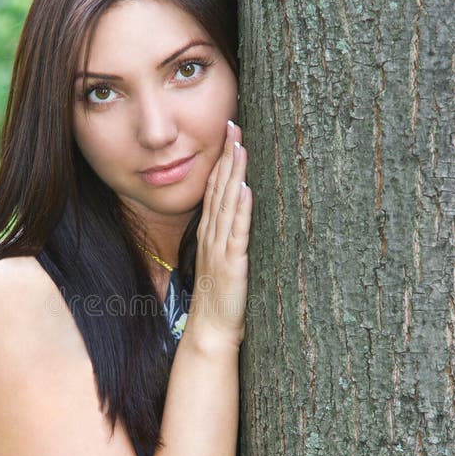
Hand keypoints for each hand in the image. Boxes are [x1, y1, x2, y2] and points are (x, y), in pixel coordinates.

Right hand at [186, 121, 251, 349]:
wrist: (211, 330)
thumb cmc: (220, 299)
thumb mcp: (221, 263)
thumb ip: (226, 240)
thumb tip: (237, 219)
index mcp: (209, 234)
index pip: (214, 190)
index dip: (220, 161)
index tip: (228, 136)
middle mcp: (211, 236)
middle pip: (218, 189)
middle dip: (226, 156)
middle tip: (233, 125)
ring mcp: (220, 248)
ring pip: (226, 204)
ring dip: (233, 174)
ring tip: (239, 147)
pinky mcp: (232, 263)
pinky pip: (236, 232)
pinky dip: (241, 210)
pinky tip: (245, 189)